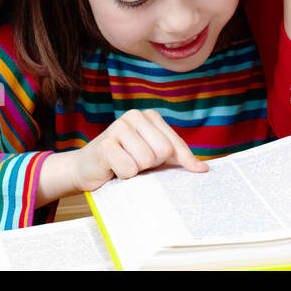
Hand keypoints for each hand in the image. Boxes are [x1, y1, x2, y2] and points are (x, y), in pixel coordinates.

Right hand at [70, 109, 209, 192]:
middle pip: (163, 152)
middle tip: (135, 163)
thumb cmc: (124, 162)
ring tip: (123, 165)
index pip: (176, 144)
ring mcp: (118, 127)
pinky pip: (129, 168)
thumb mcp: (154, 157)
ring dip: (135, 171)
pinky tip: (112, 168)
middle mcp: (135, 115)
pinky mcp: (105, 143)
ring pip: (146, 160)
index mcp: (150, 116)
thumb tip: (203, 169)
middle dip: (151, 166)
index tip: (183, 171)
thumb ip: (177, 159)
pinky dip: (122, 175)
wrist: (86, 169)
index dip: (181, 162)